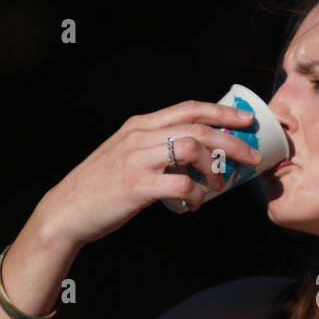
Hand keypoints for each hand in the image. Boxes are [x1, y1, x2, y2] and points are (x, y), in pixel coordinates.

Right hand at [36, 101, 264, 246]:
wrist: (66, 211)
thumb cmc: (101, 187)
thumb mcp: (127, 155)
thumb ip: (156, 148)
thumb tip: (195, 154)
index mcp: (139, 126)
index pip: (188, 108)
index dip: (222, 112)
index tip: (246, 120)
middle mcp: (139, 137)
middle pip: (198, 128)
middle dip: (232, 141)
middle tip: (251, 158)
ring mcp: (137, 160)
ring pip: (192, 148)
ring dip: (214, 167)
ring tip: (217, 186)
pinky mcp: (136, 186)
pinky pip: (181, 184)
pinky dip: (197, 195)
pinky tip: (195, 204)